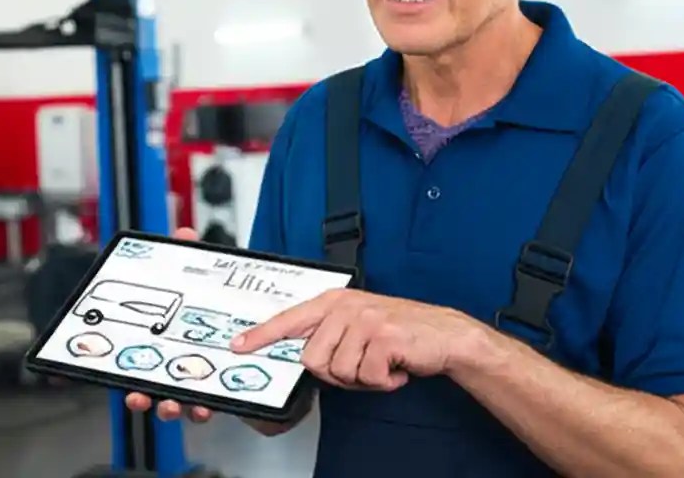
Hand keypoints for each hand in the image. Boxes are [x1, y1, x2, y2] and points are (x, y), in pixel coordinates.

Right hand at [123, 226, 213, 423]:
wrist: (271, 327)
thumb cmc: (227, 307)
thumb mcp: (209, 281)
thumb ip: (192, 258)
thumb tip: (184, 235)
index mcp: (169, 341)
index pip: (144, 356)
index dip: (128, 368)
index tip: (122, 372)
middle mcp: (179, 366)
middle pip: (152, 387)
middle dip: (142, 395)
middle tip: (139, 394)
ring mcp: (199, 383)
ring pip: (177, 403)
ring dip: (170, 407)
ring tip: (173, 404)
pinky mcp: (223, 394)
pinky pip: (209, 407)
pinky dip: (203, 409)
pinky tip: (206, 406)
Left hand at [232, 288, 487, 391]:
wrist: (445, 334)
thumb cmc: (399, 332)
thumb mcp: (357, 324)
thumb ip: (328, 334)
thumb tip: (303, 358)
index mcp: (333, 302)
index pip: (288, 319)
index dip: (261, 335)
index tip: (239, 345)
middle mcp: (345, 307)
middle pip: (313, 359)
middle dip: (337, 374)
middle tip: (363, 365)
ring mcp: (365, 320)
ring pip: (339, 372)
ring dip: (363, 379)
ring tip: (382, 363)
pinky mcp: (384, 337)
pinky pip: (367, 377)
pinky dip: (384, 382)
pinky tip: (396, 367)